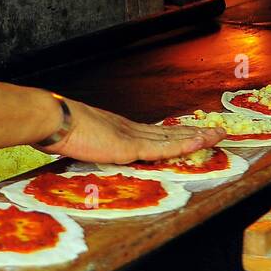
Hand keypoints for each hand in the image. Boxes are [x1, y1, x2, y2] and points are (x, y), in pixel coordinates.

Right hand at [40, 99, 225, 164]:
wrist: (52, 120)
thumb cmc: (57, 130)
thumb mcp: (77, 140)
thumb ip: (87, 145)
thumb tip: (81, 150)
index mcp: (117, 130)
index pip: (153, 133)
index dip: (173, 133)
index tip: (189, 132)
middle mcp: (129, 130)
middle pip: (168, 133)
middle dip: (193, 132)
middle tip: (215, 130)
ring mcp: (130, 137)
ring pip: (172, 138)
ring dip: (197, 136)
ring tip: (217, 135)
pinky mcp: (129, 146)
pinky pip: (162, 148)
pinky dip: (183, 145)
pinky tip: (199, 142)